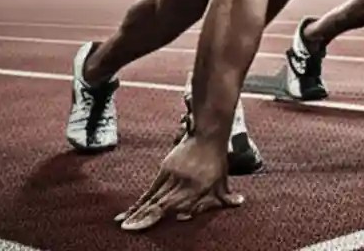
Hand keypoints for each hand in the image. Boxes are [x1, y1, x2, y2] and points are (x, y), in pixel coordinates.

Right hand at [115, 136, 242, 231]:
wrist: (207, 135)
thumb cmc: (217, 160)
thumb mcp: (223, 179)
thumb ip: (226, 196)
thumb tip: (239, 203)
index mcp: (199, 187)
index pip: (180, 205)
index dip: (166, 215)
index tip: (152, 224)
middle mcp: (184, 181)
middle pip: (162, 202)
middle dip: (145, 217)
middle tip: (129, 228)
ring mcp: (173, 174)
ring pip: (153, 196)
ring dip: (138, 211)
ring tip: (123, 224)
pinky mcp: (165, 168)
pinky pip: (151, 189)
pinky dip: (140, 201)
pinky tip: (129, 211)